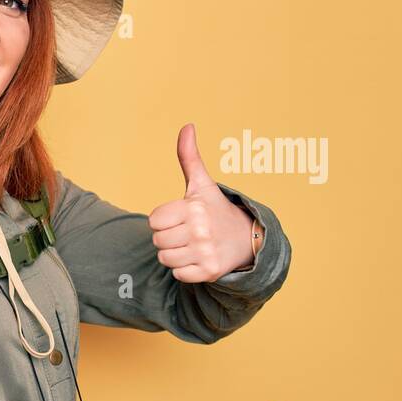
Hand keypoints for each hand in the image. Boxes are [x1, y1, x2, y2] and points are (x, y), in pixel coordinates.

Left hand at [149, 123, 257, 282]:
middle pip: (157, 240)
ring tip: (191, 245)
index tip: (180, 217)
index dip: (163, 219)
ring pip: (165, 258)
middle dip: (168, 237)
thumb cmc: (216, 210)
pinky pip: (177, 274)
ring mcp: (205, 251)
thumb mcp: (202, 184)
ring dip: (174, 254)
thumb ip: (189, 158)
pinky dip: (184, 269)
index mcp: (194, 207)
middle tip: (187, 232)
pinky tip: (198, 258)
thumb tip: (187, 126)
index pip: (154, 220)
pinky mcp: (209, 271)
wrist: (248, 239)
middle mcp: (200, 229)